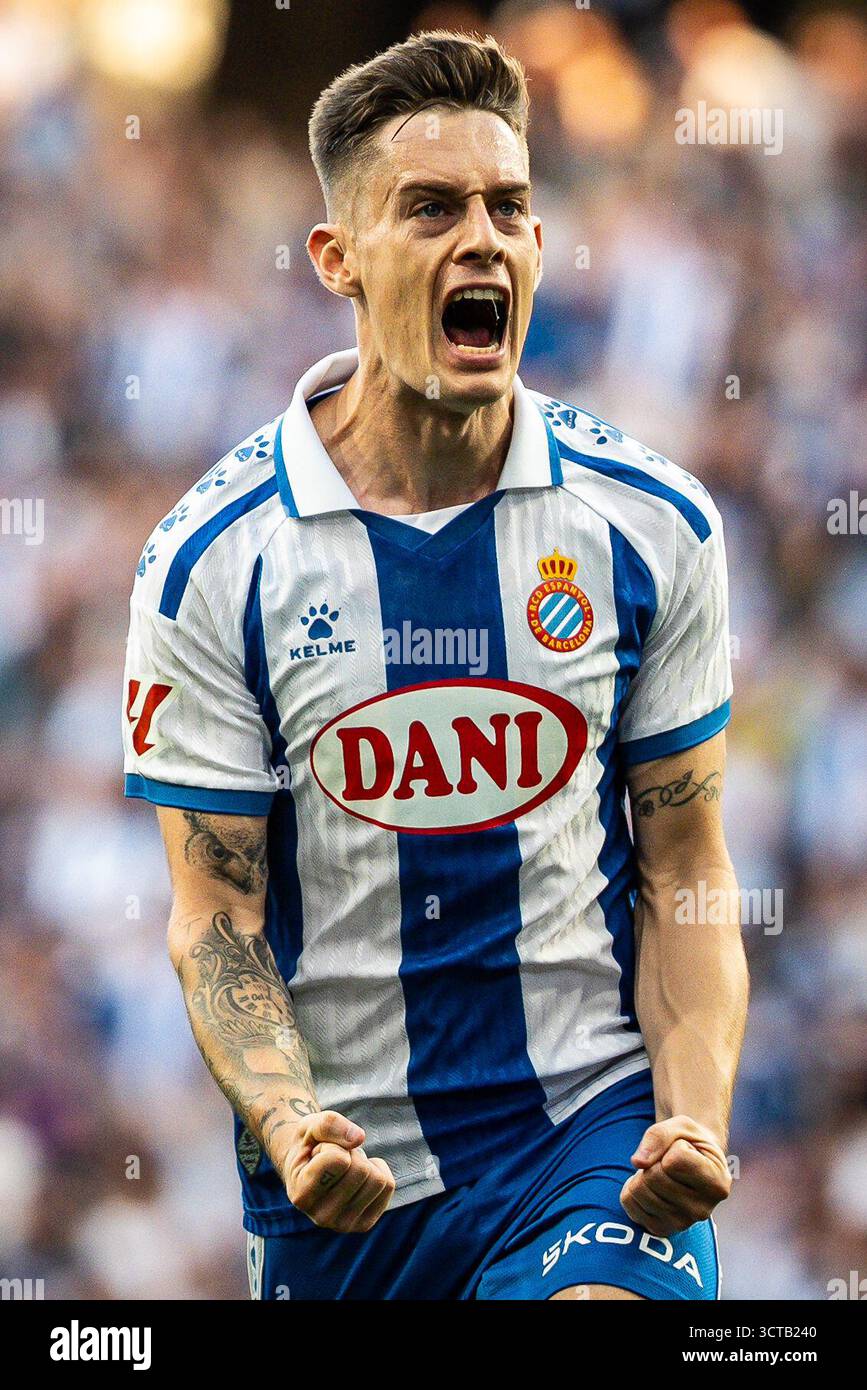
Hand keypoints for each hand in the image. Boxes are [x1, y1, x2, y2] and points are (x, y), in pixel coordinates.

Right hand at [280, 1110, 395, 1233]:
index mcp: (301, 1195)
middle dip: (351, 1154)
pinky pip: (388, 1186)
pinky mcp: (363, 1224)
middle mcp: (321, 1217)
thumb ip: (328, 1124)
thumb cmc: (308, 1146)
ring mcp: (343, 1225)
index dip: (332, 1145)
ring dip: (364, 1163)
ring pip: (378, 1180)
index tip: (319, 1152)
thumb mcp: (309, 1126)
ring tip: (345, 1168)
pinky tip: (358, 1178)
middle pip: (361, 1170)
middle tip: (334, 1159)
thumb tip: (359, 1138)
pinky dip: (377, 1171)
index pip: (338, 1159)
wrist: (307, 1170)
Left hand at [620, 1115, 730, 1235]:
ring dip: (643, 1173)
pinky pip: (628, 1201)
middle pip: (654, 1176)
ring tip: (662, 1174)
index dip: (674, 1146)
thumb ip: (659, 1135)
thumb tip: (638, 1162)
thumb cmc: (689, 1142)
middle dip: (655, 1160)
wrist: (693, 1163)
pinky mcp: (660, 1228)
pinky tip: (651, 1187)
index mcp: (718, 1184)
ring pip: (639, 1189)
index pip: (674, 1160)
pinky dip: (632, 1186)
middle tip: (669, 1162)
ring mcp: (681, 1223)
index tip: (686, 1149)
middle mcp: (702, 1210)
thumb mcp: (682, 1125)